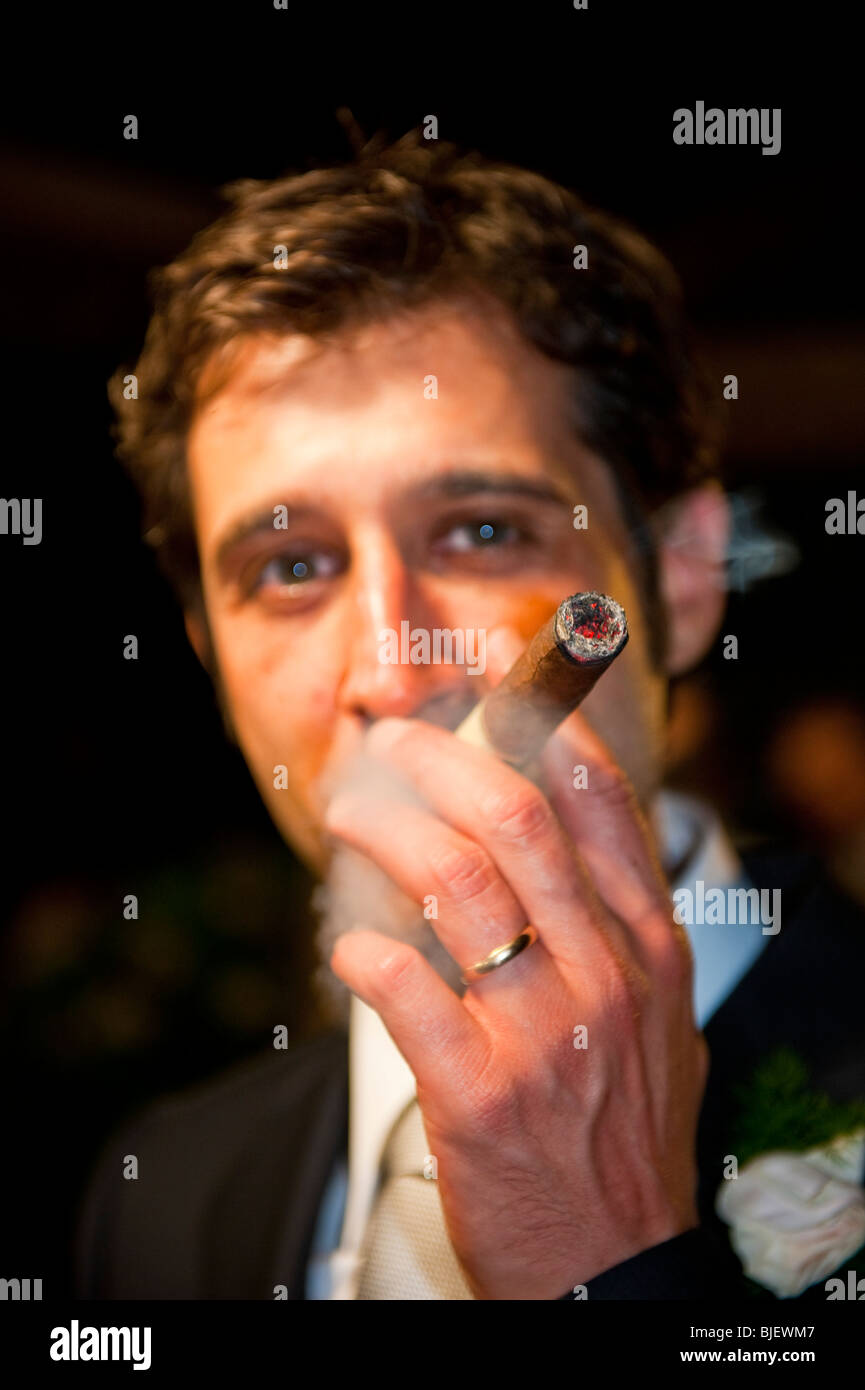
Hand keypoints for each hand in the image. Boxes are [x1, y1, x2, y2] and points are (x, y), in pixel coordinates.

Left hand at [326, 639, 708, 1300]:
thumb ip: (623, 936)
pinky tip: (349, 944)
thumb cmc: (625, 1140)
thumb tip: (576, 847)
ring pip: (455, 880)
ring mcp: (543, 1033)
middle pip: (514, 820)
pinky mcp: (479, 1091)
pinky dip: (362, 949)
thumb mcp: (662, 1028)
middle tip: (393, 736)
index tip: (498, 680)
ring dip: (386, 827)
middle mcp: (602, 976)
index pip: (598, 808)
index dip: (543, 727)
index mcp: (646, 952)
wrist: (613, 1268)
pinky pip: (404, 984)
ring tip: (350, 810)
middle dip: (443, 756)